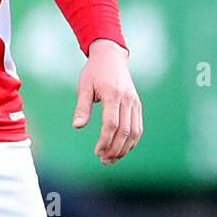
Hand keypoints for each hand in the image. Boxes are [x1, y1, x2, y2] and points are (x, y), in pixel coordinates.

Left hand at [72, 39, 142, 164]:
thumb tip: (77, 126)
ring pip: (134, 132)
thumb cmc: (94, 72)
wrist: (112, 56)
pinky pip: (138, 127)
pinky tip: (122, 149)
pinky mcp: (137, 105)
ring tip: (111, 159)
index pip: (111, 124)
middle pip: (125, 131)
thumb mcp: (84, 86)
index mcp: (113, 95)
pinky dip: (132, 141)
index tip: (97, 152)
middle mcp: (127, 100)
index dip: (105, 141)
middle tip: (103, 161)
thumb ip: (82, 107)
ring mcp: (134, 103)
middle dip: (115, 149)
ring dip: (124, 148)